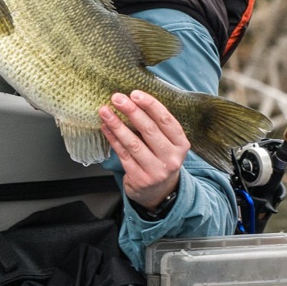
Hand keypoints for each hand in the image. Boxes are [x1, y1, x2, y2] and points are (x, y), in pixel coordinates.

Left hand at [99, 89, 188, 209]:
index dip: (150, 105)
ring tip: (104, 111)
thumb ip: (157, 125)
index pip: (166, 120)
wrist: (158, 191)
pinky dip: (113, 139)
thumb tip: (132, 99)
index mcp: (181, 145)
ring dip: (117, 125)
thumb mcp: (167, 143)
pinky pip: (123, 155)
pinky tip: (105, 127)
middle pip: (149, 130)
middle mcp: (171, 158)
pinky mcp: (140, 179)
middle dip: (131, 111)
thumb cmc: (159, 158)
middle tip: (116, 98)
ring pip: (133, 143)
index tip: (135, 94)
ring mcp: (156, 171)